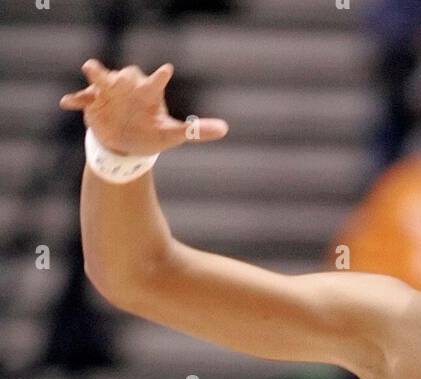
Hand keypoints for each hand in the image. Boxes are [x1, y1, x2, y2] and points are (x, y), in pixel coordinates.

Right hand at [60, 59, 227, 155]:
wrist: (126, 142)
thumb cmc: (151, 132)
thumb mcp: (173, 135)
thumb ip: (197, 130)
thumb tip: (225, 129)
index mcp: (148, 94)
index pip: (155, 83)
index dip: (160, 78)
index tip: (167, 71)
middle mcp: (128, 88)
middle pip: (126, 76)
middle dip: (125, 76)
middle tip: (125, 76)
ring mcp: (109, 94)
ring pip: (102, 79)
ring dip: (96, 74)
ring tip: (90, 68)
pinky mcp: (92, 104)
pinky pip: (82, 100)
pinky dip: (76, 101)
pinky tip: (67, 103)